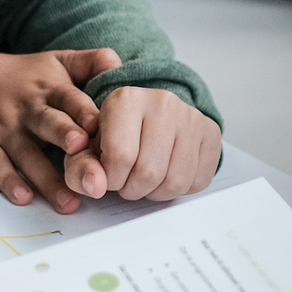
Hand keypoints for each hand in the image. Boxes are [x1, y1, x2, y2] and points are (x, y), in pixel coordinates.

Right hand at [0, 46, 119, 212]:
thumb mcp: (55, 60)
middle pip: (47, 122)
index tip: (99, 124)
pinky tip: (23, 198)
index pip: (67, 97)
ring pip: (26, 154)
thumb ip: (89, 62)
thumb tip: (121, 65)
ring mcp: (4, 128)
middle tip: (81, 150)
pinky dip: (8, 181)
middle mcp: (28, 108)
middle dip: (64, 135)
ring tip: (68, 202)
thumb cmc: (21, 76)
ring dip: (46, 178)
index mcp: (49, 88)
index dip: (82, 109)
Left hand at [68, 87, 221, 203]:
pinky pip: (197, 181)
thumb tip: (95, 186)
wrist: (147, 117)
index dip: (111, 179)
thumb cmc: (113, 135)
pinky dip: (179, 189)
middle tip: (127, 180)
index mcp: (126, 99)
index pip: (119, 156)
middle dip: (133, 189)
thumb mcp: (86, 148)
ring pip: (175, 181)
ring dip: (156, 192)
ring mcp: (191, 117)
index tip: (108, 174)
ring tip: (145, 178)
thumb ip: (80, 168)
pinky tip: (167, 173)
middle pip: (148, 172)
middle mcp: (162, 102)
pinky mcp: (211, 133)